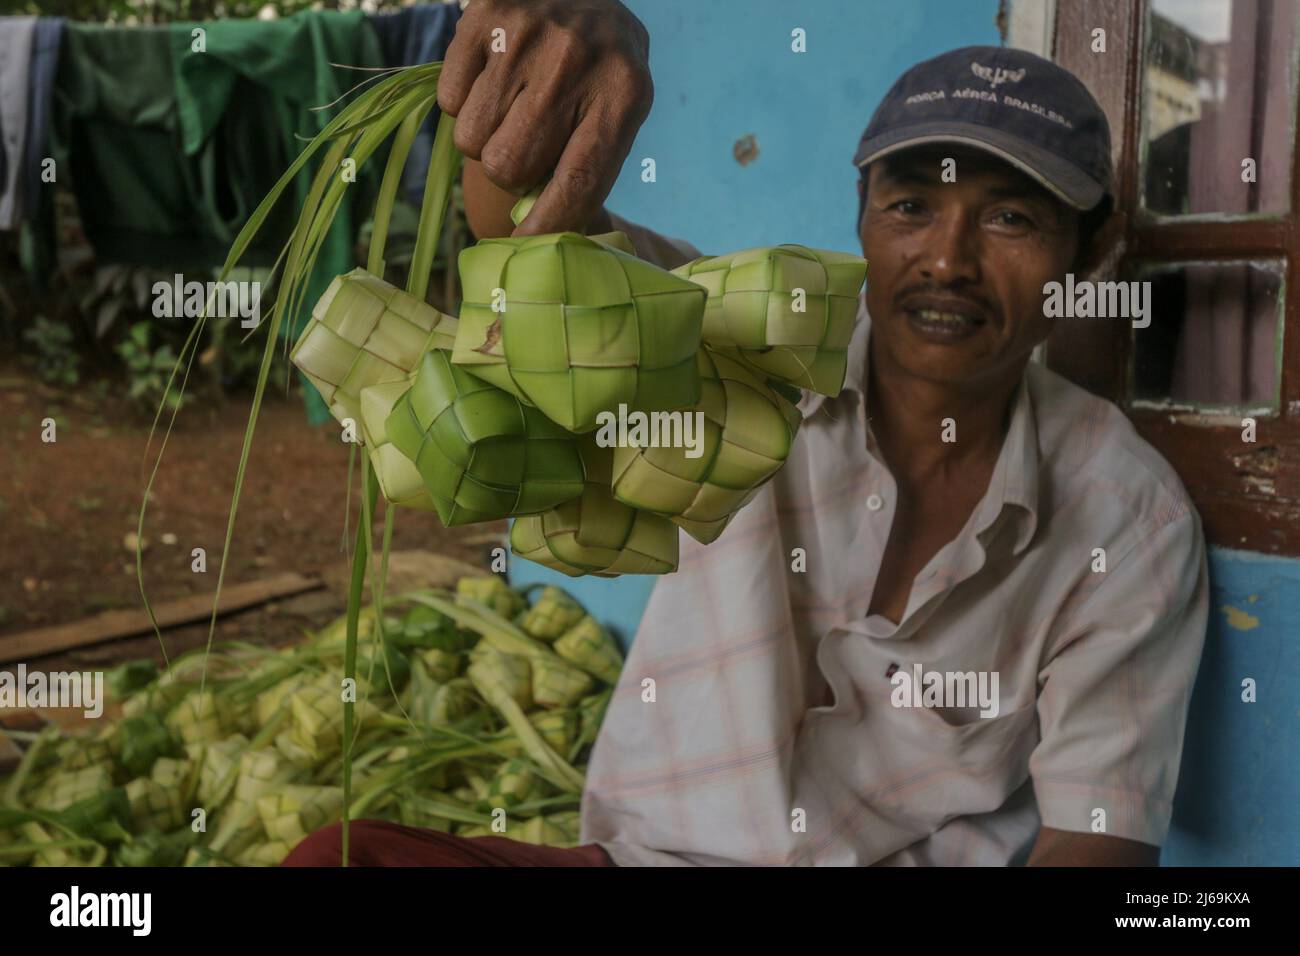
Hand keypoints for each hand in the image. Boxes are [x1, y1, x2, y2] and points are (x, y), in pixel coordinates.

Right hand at [438, 0, 652, 235]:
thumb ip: (584, 174)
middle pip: (511, 165)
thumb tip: (536, 237)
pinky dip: (463, 102)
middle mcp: (576, 61)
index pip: (578, 181)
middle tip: (525, 144)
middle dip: (512, 171)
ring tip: (513, 107)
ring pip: (472, 140)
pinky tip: (493, 80)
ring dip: (485, 138)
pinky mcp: (484, 17)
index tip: (524, 248)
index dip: (547, 224)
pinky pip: (450, 101)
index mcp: (623, 94)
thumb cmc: (598, 74)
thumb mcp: (615, 115)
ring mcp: (528, 35)